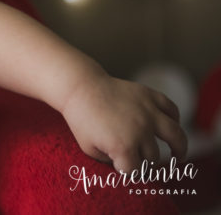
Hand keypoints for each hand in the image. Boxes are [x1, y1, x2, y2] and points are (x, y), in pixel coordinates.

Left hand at [60, 73, 186, 173]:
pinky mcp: (150, 96)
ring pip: (175, 137)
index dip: (128, 171)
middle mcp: (140, 130)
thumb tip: (128, 166)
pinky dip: (176, 119)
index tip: (123, 168)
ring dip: (179, 149)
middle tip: (141, 162)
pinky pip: (172, 109)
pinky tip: (173, 128)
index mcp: (123, 146)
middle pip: (152, 156)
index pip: (135, 170)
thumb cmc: (81, 119)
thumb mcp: (89, 148)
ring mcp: (148, 112)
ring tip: (178, 157)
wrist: (80, 88)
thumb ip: (110, 161)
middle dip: (144, 161)